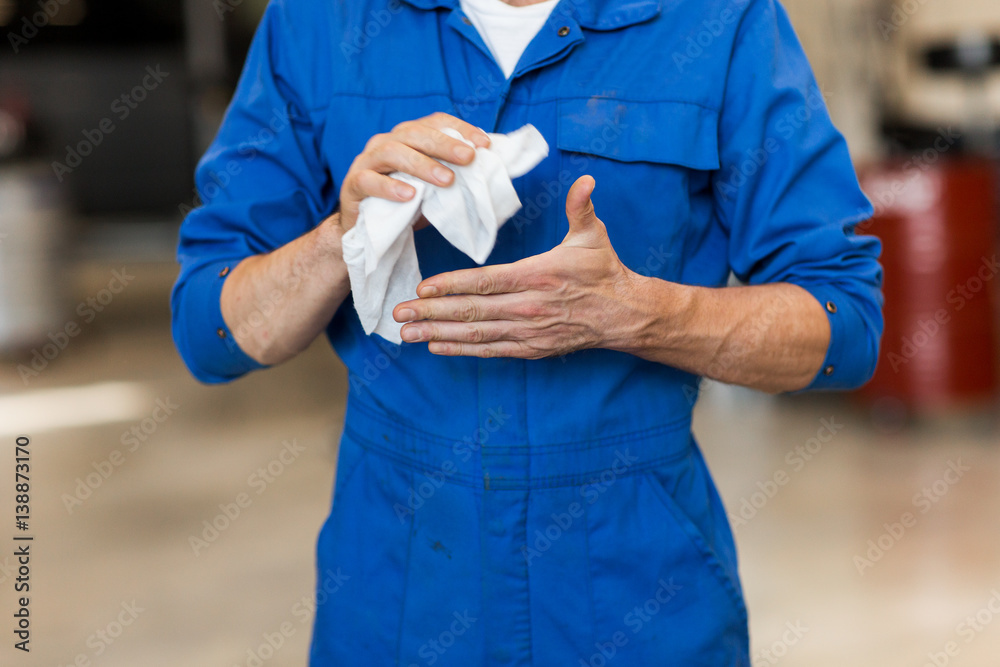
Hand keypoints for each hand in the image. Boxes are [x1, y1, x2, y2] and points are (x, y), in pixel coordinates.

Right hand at [336, 112, 490, 232]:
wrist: (365, 228)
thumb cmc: (405, 204)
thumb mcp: (434, 188)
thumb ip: (455, 175)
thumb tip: (491, 171)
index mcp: (408, 138)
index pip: (435, 121)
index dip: (460, 128)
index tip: (484, 144)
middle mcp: (387, 142)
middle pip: (415, 134)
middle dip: (444, 144)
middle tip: (468, 158)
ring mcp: (367, 161)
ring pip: (392, 152)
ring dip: (422, 164)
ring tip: (446, 180)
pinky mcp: (353, 184)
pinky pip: (369, 180)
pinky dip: (389, 187)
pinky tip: (409, 195)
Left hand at [392, 176, 643, 357]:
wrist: (624, 315)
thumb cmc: (604, 271)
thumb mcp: (593, 235)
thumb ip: (581, 207)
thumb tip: (585, 179)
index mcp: (538, 276)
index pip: (486, 282)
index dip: (452, 286)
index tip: (422, 288)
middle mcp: (529, 308)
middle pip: (472, 312)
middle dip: (432, 313)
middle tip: (399, 314)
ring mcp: (529, 332)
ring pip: (477, 335)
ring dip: (439, 334)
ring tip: (407, 334)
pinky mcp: (531, 349)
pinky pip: (491, 351)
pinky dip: (462, 350)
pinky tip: (436, 346)